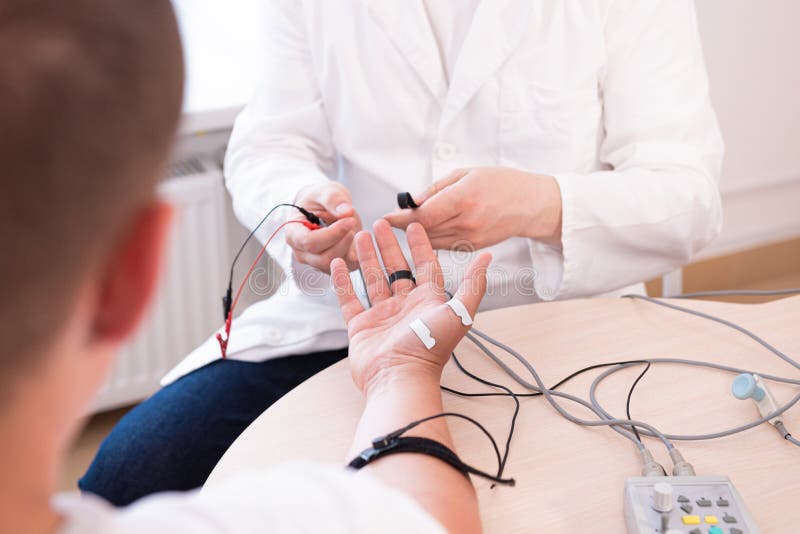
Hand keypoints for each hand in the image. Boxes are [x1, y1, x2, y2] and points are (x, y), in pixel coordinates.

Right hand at [286, 182, 361, 272]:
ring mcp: (316, 262)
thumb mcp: (325, 191)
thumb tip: (346, 212)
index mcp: (293, 234)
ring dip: (351, 248)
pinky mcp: (332, 266)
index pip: (310, 242)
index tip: (349, 219)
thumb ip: (333, 198)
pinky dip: (357, 254)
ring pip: (337, 265)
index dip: (332, 233)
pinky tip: (359, 239)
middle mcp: (302, 253)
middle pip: (324, 258)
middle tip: (354, 223)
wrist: (323, 208)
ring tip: (355, 228)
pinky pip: (347, 266)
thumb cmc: (319, 199)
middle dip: (343, 242)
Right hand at [331, 219, 490, 394]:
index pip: (424, 266)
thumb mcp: (459, 312)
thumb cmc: (430, 348)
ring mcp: (382, 316)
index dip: (420, 245)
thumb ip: (473, 284)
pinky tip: (338, 263)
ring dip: (367, 257)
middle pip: (396, 268)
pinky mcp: (361, 326)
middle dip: (388, 246)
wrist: (400, 378)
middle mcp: (405, 307)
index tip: (414, 224)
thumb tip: (488, 257)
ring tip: (358, 235)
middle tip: (380, 222)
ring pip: (372, 280)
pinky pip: (350, 299)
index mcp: (428, 302)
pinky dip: (343, 281)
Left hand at [383, 167, 562, 249]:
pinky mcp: (474, 248)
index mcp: (464, 199)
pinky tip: (425, 231)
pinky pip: (444, 245)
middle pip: (424, 230)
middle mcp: (467, 223)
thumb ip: (437, 188)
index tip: (384, 217)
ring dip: (415, 234)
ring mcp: (471, 239)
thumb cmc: (500, 182)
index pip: (423, 214)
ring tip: (402, 225)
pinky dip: (431, 238)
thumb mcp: (467, 173)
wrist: (532, 204)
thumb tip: (411, 202)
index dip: (400, 218)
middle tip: (387, 222)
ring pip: (432, 240)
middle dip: (403, 226)